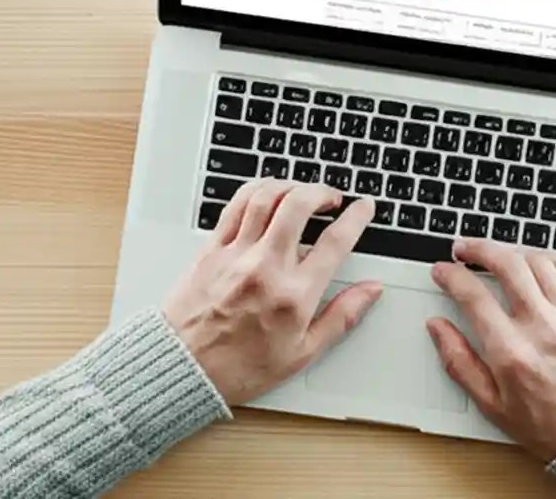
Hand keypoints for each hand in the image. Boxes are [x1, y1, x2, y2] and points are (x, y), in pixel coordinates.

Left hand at [163, 179, 381, 404]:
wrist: (184, 370)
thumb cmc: (240, 367)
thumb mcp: (303, 352)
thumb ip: (342, 317)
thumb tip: (371, 291)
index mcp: (295, 294)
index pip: (335, 241)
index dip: (356, 217)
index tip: (364, 207)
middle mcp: (266, 267)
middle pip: (299, 205)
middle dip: (322, 192)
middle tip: (332, 197)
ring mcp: (237, 254)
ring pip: (266, 197)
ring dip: (290, 186)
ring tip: (301, 192)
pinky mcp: (211, 250)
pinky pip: (235, 206)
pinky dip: (256, 191)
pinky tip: (266, 194)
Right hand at [426, 240, 555, 460]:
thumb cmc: (552, 426)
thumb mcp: (493, 406)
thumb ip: (460, 363)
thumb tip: (438, 329)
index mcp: (511, 351)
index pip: (472, 295)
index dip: (451, 275)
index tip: (444, 271)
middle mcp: (541, 326)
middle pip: (506, 264)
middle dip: (479, 249)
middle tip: (466, 250)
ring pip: (538, 261)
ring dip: (513, 251)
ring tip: (500, 256)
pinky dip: (551, 258)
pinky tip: (539, 262)